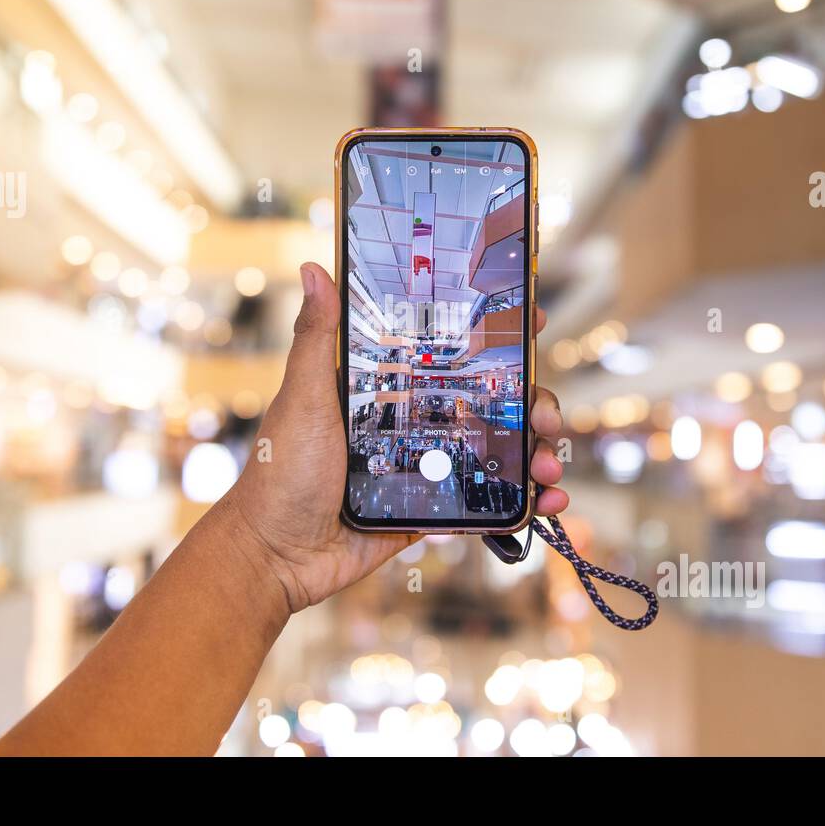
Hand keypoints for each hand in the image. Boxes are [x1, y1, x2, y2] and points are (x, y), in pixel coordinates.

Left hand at [228, 262, 567, 613]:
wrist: (275, 556)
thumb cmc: (279, 472)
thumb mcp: (303, 399)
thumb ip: (315, 337)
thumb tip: (314, 269)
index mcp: (383, 387)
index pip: (447, 350)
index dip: (492, 336)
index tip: (530, 320)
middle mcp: (410, 420)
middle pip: (487, 400)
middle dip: (530, 403)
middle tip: (546, 415)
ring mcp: (425, 466)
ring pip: (495, 450)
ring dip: (533, 454)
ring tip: (549, 468)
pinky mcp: (431, 510)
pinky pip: (485, 500)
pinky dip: (522, 503)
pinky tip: (546, 503)